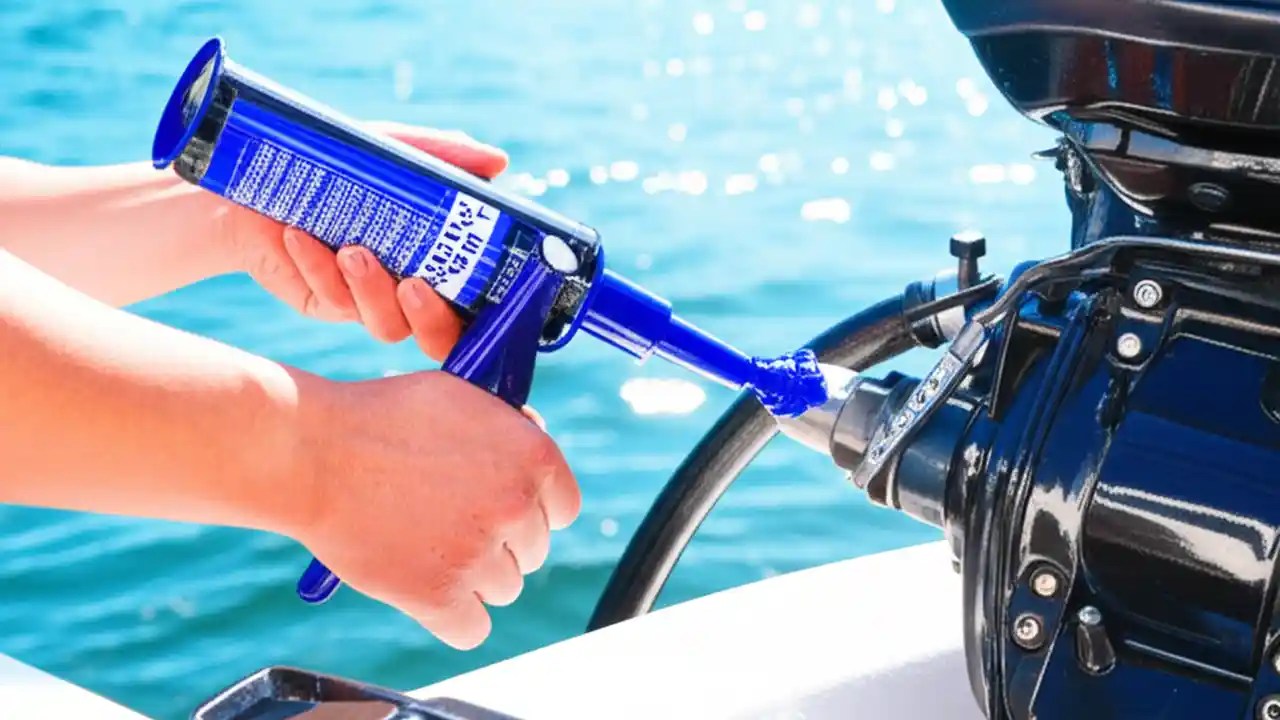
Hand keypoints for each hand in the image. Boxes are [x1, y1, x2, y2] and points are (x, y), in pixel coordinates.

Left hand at [224, 123, 508, 359]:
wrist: (260, 172)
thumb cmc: (340, 161)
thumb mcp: (392, 150)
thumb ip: (443, 157)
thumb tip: (498, 163)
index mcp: (438, 261)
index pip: (475, 305)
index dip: (486, 313)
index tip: (483, 287)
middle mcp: (409, 290)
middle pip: (439, 336)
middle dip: (431, 318)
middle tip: (414, 285)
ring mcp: (366, 300)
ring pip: (386, 325)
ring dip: (372, 290)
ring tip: (353, 251)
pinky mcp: (322, 300)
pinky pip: (330, 297)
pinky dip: (317, 265)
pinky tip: (298, 235)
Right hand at [287, 370, 579, 648]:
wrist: (313, 452)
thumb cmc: (381, 418)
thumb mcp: (462, 398)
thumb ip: (509, 431)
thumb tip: (534, 456)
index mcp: (534, 456)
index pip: (564, 507)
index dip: (533, 508)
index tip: (501, 508)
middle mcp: (516, 507)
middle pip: (533, 551)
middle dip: (499, 541)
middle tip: (449, 522)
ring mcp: (479, 554)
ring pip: (504, 588)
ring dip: (473, 576)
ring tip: (426, 544)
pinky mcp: (439, 596)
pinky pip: (472, 628)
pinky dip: (453, 617)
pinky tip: (427, 589)